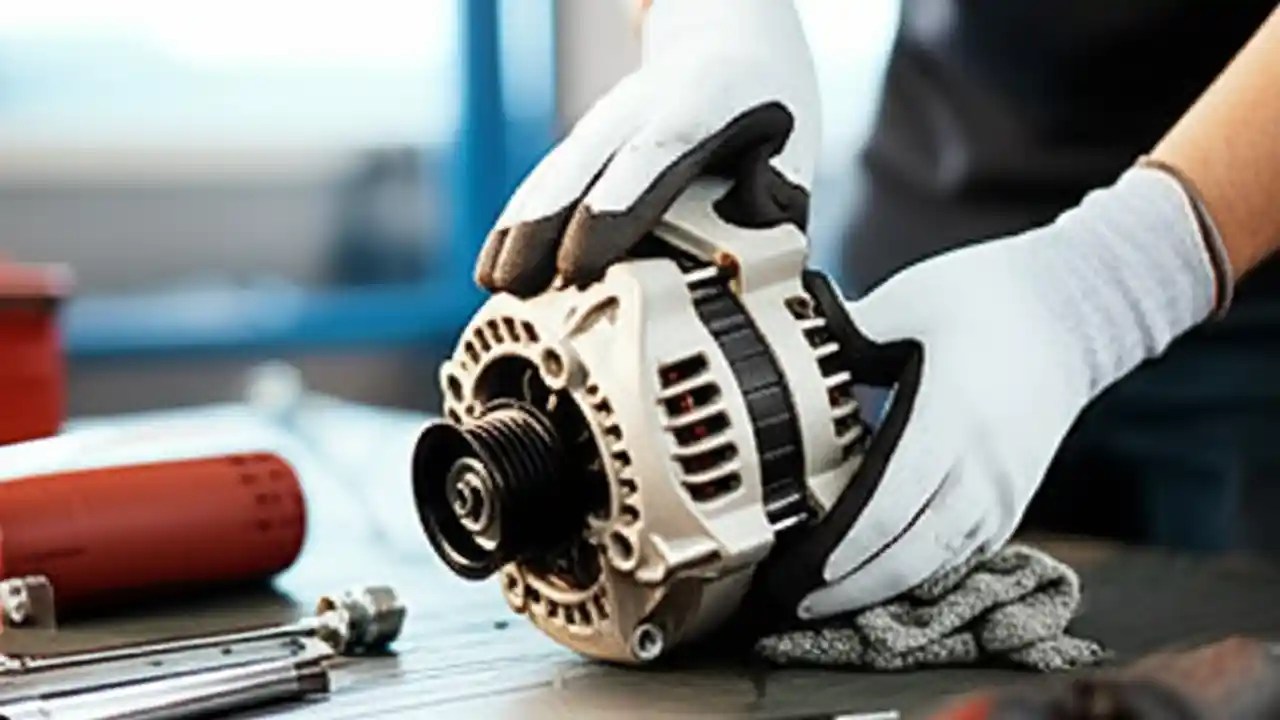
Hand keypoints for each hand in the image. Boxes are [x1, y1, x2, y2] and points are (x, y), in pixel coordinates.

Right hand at [474, 0, 819, 296]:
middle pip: (580, 166)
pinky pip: (547, 180)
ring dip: (519, 228)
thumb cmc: (766, 105)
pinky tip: (495, 262)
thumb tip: (740, 261)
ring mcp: (606, 122)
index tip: (578, 264)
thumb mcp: (793, 148)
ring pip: (554, 173)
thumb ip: (772, 207)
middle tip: (514, 286)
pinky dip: (518, 220)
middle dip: (543, 227)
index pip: (649, 157)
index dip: (611, 211)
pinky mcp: (588, 141)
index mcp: (699, 106)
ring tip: (493, 283)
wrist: (731, 35)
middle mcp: (640, 108)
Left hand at [798, 166, 1222, 618]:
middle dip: (857, 588)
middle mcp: (983, 465)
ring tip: (832, 601)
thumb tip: (791, 348)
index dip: (848, 548)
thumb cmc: (985, 299)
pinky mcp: (1013, 498)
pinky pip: (965, 553)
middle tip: (804, 604)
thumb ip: (847, 333)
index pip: (892, 505)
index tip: (809, 572)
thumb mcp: (909, 300)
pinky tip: (883, 578)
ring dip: (887, 589)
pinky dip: (923, 573)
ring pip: (941, 563)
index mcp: (950, 416)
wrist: (1071, 309)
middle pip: (915, 553)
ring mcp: (1004, 488)